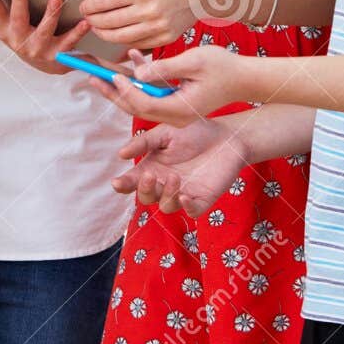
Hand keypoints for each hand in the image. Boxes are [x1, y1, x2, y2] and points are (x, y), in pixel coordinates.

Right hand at [0, 0, 91, 74]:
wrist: (45, 64)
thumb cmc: (20, 31)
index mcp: (1, 28)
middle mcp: (17, 40)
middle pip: (17, 18)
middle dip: (19, 0)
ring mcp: (37, 49)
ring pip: (44, 30)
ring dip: (50, 14)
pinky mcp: (57, 56)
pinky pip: (69, 42)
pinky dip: (77, 32)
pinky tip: (85, 21)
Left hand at [79, 0, 200, 50]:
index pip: (103, 3)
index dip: (88, 6)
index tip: (83, 6)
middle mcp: (149, 11)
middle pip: (108, 22)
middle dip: (92, 21)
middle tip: (87, 18)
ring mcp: (158, 27)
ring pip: (119, 38)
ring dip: (103, 34)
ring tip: (97, 27)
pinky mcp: (165, 39)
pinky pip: (136, 44)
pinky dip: (122, 41)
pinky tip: (116, 33)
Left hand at [89, 44, 252, 124]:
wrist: (246, 78)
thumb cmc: (223, 67)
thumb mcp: (194, 62)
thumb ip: (164, 68)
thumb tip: (137, 71)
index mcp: (179, 109)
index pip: (142, 104)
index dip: (124, 90)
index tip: (112, 74)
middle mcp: (175, 116)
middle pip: (135, 107)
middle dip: (112, 92)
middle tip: (91, 76)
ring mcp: (175, 112)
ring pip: (140, 102)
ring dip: (121, 86)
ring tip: (99, 72)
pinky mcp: (176, 104)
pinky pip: (151, 95)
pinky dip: (138, 81)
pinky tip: (129, 61)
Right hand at [111, 116, 251, 215]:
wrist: (226, 135)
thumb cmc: (193, 131)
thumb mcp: (164, 132)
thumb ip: (143, 142)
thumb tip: (121, 154)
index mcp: (151, 167)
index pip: (132, 182)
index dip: (123, 185)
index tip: (117, 183)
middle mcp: (164, 183)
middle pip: (145, 198)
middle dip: (144, 190)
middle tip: (150, 175)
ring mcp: (182, 193)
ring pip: (166, 206)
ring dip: (166, 195)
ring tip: (175, 177)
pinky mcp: (202, 199)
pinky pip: (191, 212)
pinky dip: (186, 207)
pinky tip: (185, 196)